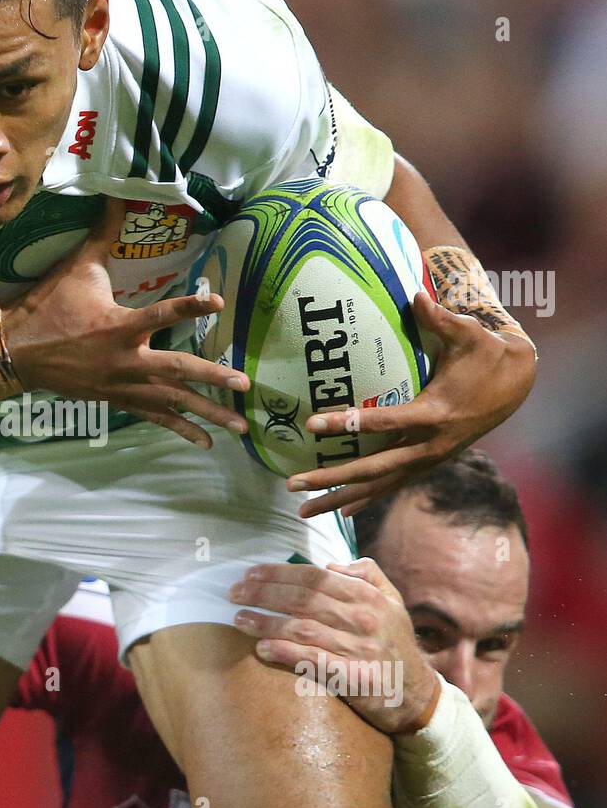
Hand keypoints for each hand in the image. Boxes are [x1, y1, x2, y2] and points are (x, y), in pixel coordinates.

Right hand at [2, 199, 248, 448]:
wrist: (18, 351)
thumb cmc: (49, 305)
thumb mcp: (78, 267)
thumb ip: (104, 233)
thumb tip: (117, 193)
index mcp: (118, 326)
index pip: (161, 314)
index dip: (190, 308)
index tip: (218, 303)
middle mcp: (125, 360)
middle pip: (176, 371)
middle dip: (212, 377)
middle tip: (243, 383)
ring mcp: (123, 385)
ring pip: (171, 402)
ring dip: (207, 414)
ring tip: (240, 427)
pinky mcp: (118, 400)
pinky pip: (155, 417)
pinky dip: (181, 429)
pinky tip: (207, 442)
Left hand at [229, 558, 439, 734]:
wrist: (419, 695)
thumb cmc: (395, 644)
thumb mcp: (392, 602)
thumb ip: (366, 575)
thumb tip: (332, 565)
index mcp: (367, 597)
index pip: (315, 578)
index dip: (279, 574)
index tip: (250, 573)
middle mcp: (364, 619)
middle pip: (304, 600)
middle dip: (264, 594)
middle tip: (234, 593)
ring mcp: (360, 649)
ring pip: (304, 629)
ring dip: (267, 623)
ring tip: (239, 619)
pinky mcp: (356, 678)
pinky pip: (315, 661)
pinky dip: (286, 653)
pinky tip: (262, 650)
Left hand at [286, 293, 536, 517]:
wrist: (516, 384)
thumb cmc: (487, 354)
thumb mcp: (470, 334)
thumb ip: (441, 319)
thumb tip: (417, 295)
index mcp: (434, 414)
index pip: (382, 423)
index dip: (346, 423)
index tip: (310, 424)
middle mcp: (429, 446)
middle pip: (373, 469)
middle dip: (331, 478)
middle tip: (291, 483)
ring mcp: (429, 459)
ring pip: (379, 487)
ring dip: (340, 498)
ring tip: (304, 510)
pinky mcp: (428, 464)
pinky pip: (392, 486)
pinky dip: (365, 499)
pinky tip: (341, 511)